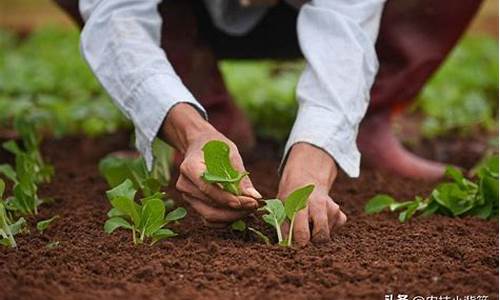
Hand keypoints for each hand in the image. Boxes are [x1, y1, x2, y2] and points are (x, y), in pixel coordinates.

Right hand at [161, 103, 260, 225]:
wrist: (199, 145)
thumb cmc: (216, 147)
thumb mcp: (231, 154)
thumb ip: (241, 177)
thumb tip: (255, 197)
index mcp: (190, 168)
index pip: (208, 188)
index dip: (229, 198)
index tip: (250, 201)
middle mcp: (185, 185)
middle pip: (210, 207)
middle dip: (235, 211)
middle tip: (255, 206)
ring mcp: (187, 196)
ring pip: (210, 217)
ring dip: (232, 217)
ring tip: (250, 209)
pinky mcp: (193, 204)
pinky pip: (209, 220)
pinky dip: (225, 220)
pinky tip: (239, 212)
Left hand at [279, 143, 345, 245]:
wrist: (307, 177)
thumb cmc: (291, 195)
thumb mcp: (281, 205)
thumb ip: (283, 225)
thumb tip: (286, 245)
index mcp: (300, 204)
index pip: (302, 231)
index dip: (299, 243)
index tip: (296, 245)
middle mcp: (318, 204)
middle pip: (321, 235)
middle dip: (313, 242)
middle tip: (305, 238)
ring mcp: (331, 207)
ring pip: (328, 233)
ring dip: (318, 233)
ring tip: (310, 222)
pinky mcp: (339, 212)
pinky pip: (336, 227)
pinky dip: (328, 228)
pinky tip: (320, 218)